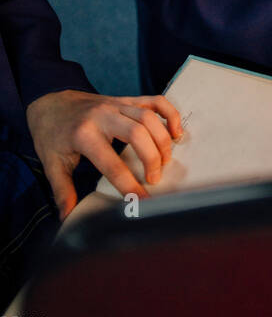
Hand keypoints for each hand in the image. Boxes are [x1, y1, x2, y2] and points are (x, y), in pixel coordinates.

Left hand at [25, 90, 182, 219]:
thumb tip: (68, 216)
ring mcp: (117, 104)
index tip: (141, 201)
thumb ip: (62, 190)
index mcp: (84, 134)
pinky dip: (170, 114)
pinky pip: (155, 101)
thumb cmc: (52, 134)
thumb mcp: (51, 163)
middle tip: (154, 179)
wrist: (51, 101)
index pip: (112, 164)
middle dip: (152, 159)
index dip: (129, 185)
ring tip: (165, 161)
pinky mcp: (127, 99)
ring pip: (149, 117)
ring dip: (162, 140)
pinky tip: (176, 132)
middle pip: (138, 133)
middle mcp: (104, 116)